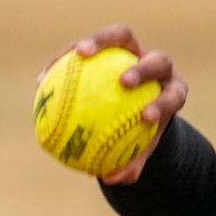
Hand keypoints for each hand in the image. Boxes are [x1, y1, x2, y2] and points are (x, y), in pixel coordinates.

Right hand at [45, 27, 187, 184]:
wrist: (131, 103)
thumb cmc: (137, 133)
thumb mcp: (138, 150)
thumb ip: (130, 162)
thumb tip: (113, 179)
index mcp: (172, 92)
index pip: (174, 94)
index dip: (164, 103)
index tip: (146, 117)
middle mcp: (159, 66)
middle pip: (158, 60)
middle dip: (142, 69)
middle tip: (122, 82)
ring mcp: (137, 49)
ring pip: (122, 36)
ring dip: (101, 41)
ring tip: (78, 54)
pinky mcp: (111, 40)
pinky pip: (85, 46)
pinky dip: (64, 60)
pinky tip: (41, 81)